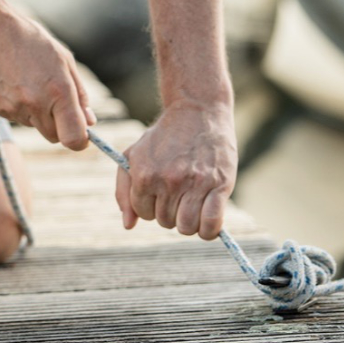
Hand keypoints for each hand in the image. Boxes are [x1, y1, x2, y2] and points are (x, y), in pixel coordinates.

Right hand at [0, 10, 95, 149]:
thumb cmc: (28, 38)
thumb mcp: (63, 59)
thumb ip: (79, 93)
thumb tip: (89, 121)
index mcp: (58, 91)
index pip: (74, 138)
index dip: (80, 140)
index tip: (80, 133)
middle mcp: (34, 104)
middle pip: (52, 136)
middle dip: (56, 124)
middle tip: (50, 97)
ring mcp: (11, 108)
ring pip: (31, 124)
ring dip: (33, 111)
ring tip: (24, 79)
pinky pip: (11, 115)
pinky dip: (13, 103)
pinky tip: (8, 79)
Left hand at [115, 101, 236, 239]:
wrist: (197, 112)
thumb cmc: (163, 137)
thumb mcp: (133, 156)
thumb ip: (124, 191)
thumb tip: (128, 225)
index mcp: (144, 175)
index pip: (144, 213)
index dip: (152, 207)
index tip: (160, 193)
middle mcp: (168, 181)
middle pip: (166, 222)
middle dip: (170, 212)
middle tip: (178, 194)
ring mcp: (194, 183)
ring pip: (187, 227)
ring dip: (190, 223)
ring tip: (192, 205)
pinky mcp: (219, 184)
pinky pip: (212, 223)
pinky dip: (209, 230)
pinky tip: (208, 223)